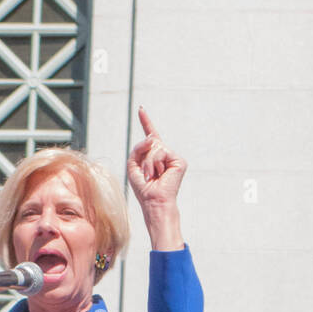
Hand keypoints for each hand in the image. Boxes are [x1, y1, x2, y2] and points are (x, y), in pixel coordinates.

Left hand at [127, 108, 185, 247]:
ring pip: (155, 147)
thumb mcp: (133, 165)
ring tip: (152, 176)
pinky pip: (162, 152)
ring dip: (149, 163)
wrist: (154, 202)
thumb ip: (138, 148)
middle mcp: (164, 156)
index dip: (145, 122)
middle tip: (147, 175)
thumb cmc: (143, 189)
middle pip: (150, 142)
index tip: (140, 109)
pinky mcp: (179, 161)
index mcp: (154, 157)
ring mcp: (173, 158)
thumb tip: (152, 138)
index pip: (150, 137)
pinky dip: (156, 163)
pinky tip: (160, 174)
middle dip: (144, 158)